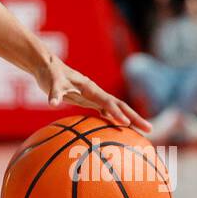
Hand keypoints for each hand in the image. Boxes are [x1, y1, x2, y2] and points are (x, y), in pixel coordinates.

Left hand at [32, 51, 151, 133]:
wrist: (47, 66)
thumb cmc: (50, 74)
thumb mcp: (50, 83)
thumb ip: (54, 93)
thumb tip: (52, 103)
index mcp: (90, 88)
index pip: (107, 102)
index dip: (116, 112)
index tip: (126, 123)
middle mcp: (96, 92)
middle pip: (120, 105)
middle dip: (135, 117)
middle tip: (149, 129)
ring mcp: (94, 96)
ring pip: (116, 108)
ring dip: (130, 119)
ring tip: (143, 131)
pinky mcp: (89, 99)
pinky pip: (106, 111)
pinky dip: (116, 119)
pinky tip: (121, 129)